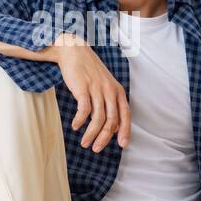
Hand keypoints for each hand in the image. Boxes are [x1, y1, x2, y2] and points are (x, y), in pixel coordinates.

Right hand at [50, 32, 130, 151]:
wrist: (74, 51)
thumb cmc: (89, 71)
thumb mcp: (105, 85)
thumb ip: (110, 104)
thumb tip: (112, 128)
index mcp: (117, 91)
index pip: (125, 114)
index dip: (125, 131)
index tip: (123, 145)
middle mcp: (109, 91)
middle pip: (112, 120)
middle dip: (105, 138)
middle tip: (96, 149)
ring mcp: (97, 89)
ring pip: (98, 119)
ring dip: (91, 134)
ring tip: (84, 143)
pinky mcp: (83, 88)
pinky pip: (84, 110)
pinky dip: (80, 121)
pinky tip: (75, 126)